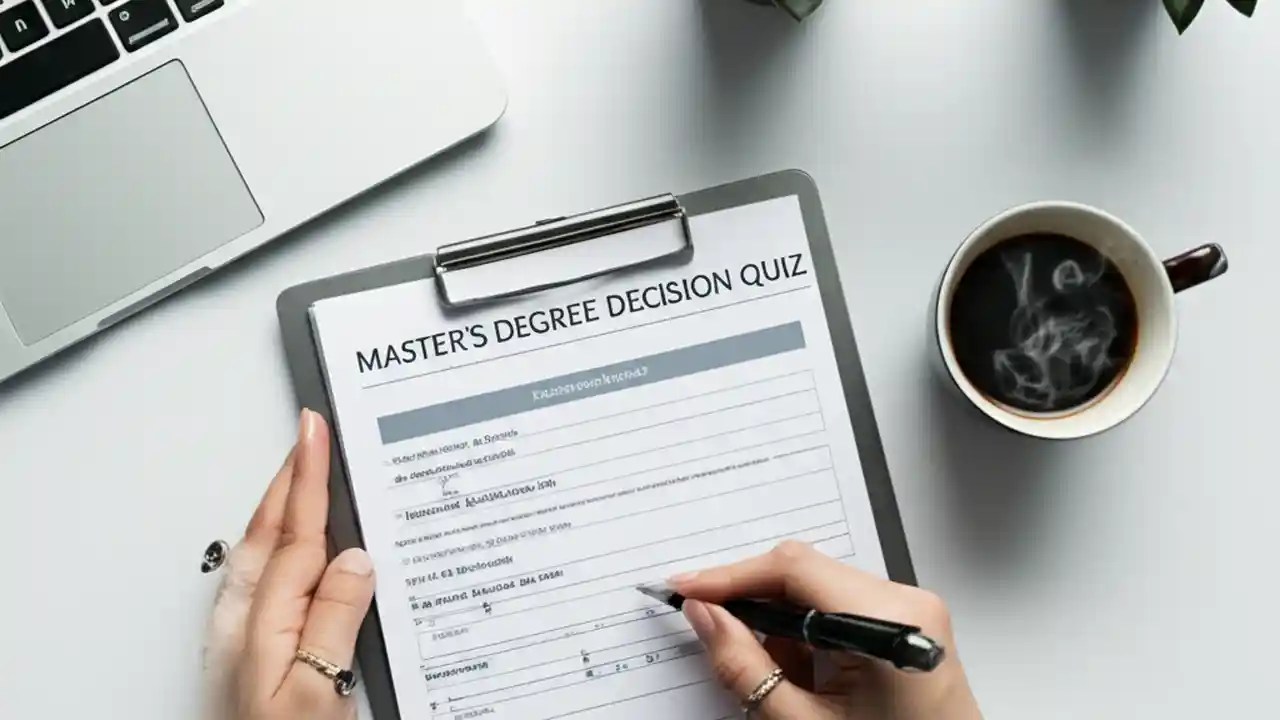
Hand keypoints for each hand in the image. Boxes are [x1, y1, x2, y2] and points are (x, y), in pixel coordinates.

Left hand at [202, 410, 374, 719]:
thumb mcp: (314, 691)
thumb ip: (331, 620)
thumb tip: (354, 557)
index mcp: (263, 620)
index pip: (294, 532)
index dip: (306, 477)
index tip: (314, 430)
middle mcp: (251, 620)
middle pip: (273, 531)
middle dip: (290, 477)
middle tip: (308, 432)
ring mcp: (253, 634)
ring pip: (270, 551)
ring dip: (288, 505)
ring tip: (304, 469)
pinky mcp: (263, 650)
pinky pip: (277, 578)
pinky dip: (291, 545)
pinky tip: (305, 544)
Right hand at [674, 542, 981, 719]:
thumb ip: (747, 667)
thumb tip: (705, 615)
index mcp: (889, 621)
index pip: (793, 569)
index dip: (730, 576)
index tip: (686, 589)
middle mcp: (907, 603)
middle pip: (805, 574)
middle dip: (752, 603)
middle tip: (706, 627)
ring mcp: (911, 613)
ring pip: (817, 592)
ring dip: (780, 628)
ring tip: (775, 682)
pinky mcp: (906, 627)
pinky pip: (839, 612)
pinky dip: (808, 640)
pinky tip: (801, 681)